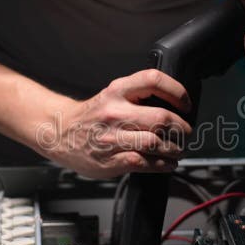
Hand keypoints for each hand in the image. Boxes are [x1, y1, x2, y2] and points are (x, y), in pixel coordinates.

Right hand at [35, 70, 192, 178]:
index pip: (153, 80)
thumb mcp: (112, 95)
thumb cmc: (91, 116)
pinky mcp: (110, 160)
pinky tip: (166, 163)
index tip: (185, 104)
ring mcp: (112, 137)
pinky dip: (162, 164)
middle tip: (186, 133)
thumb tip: (174, 107)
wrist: (59, 132)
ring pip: (155, 143)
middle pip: (161, 118)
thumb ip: (138, 97)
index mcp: (117, 91)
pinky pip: (144, 163)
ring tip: (178, 150)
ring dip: (174, 149)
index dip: (177, 91)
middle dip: (181, 128)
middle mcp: (115, 112)